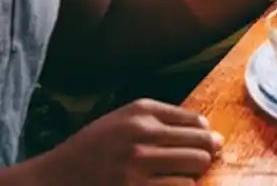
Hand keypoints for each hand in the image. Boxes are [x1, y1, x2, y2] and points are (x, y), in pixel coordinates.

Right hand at [37, 99, 220, 184]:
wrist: (54, 178)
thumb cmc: (94, 148)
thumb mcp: (123, 120)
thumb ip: (162, 119)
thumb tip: (207, 130)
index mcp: (142, 112)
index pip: (197, 121)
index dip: (206, 135)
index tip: (206, 143)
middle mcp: (142, 134)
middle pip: (203, 143)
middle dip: (206, 154)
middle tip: (202, 161)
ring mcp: (138, 164)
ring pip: (196, 167)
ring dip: (193, 174)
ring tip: (182, 175)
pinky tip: (169, 185)